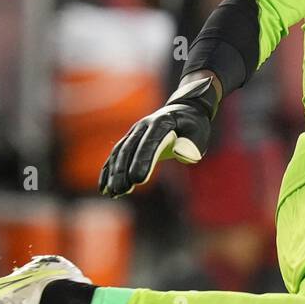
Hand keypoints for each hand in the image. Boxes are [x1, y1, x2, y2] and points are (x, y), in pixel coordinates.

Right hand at [98, 75, 217, 197]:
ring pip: (120, 152)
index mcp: (163, 122)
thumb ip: (191, 144)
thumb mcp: (199, 132)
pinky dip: (109, 170)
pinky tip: (105, 188)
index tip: (138, 180)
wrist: (184, 110)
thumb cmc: (194, 126)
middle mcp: (144, 125)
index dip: (143, 160)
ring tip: (113, 193)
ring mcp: (134, 131)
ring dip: (114, 173)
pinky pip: (115, 155)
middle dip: (123, 170)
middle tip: (121, 191)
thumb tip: (180, 155)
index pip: (151, 141)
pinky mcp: (129, 139)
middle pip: (130, 148)